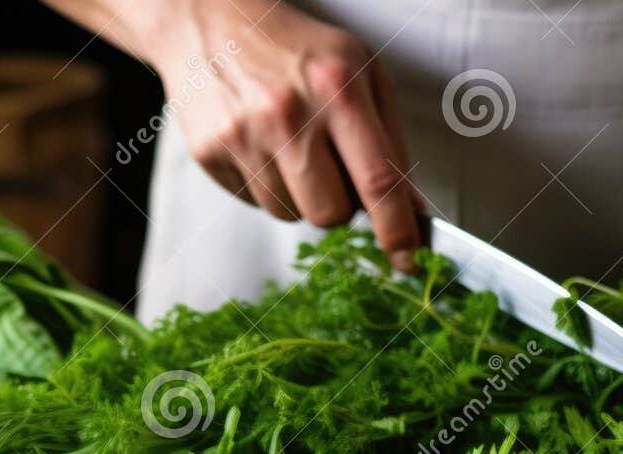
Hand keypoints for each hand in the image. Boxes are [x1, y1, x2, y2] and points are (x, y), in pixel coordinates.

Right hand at [146, 0, 420, 260]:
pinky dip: (263, 185)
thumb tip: (411, 209)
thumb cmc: (297, 50)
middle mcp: (291, 114)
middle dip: (337, 206)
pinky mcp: (211, 152)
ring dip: (297, 194)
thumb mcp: (360, 72)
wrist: (213, 21)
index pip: (377, 180)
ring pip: (288, 214)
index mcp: (340, 87)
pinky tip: (258, 146)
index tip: (407, 260)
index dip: (396, 230)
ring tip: (287, 146)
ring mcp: (245, 135)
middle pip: (329, 213)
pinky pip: (252, 202)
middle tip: (329, 169)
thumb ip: (389, 140)